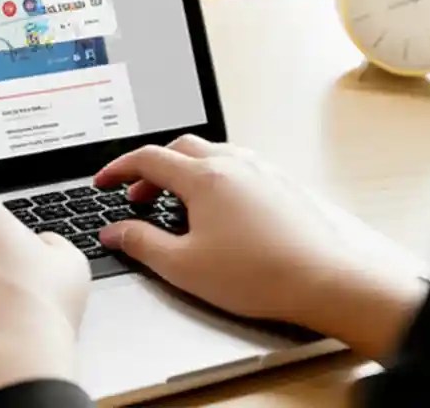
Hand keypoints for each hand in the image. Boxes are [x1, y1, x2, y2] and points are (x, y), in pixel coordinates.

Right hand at [94, 136, 426, 358]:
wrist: (326, 280)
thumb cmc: (259, 273)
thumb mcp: (184, 266)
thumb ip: (141, 244)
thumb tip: (114, 232)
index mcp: (203, 177)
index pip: (148, 159)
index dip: (118, 169)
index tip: (103, 182)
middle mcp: (232, 164)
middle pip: (179, 149)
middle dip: (151, 169)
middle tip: (137, 196)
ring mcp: (260, 171)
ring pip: (211, 154)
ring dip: (184, 171)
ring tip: (176, 204)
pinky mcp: (280, 185)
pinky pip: (237, 166)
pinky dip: (214, 177)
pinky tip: (217, 209)